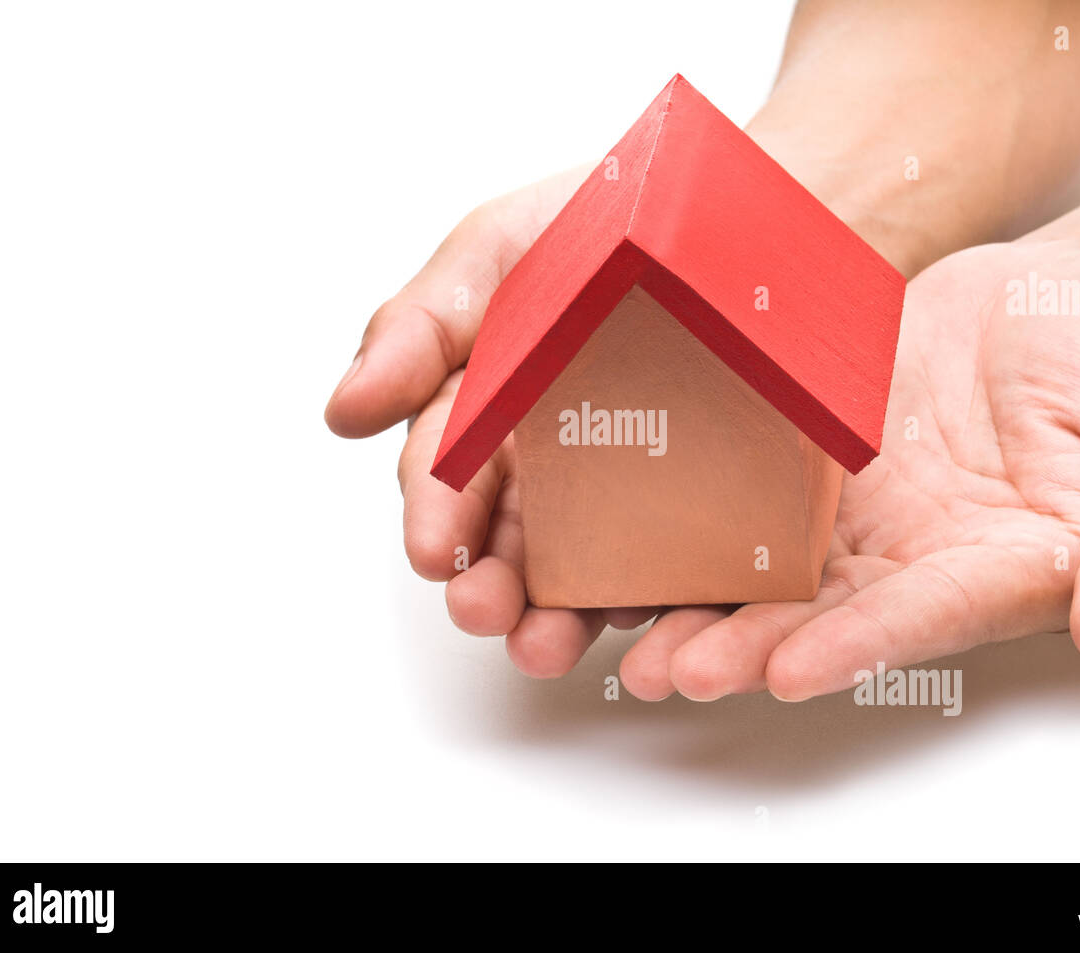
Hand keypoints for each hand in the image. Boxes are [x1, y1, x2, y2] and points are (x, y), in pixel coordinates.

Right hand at [326, 166, 659, 674]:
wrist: (736, 207)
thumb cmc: (602, 220)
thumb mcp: (494, 255)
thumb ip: (418, 329)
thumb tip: (342, 412)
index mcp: (485, 420)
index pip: (446, 482)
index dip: (435, 517)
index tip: (432, 549)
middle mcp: (548, 470)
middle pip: (508, 546)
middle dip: (489, 587)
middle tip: (483, 610)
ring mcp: (626, 496)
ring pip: (583, 573)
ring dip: (559, 616)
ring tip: (551, 643)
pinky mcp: (704, 508)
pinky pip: (677, 563)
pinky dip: (658, 594)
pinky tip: (648, 614)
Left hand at [618, 240, 1079, 700]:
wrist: (1073, 286)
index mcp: (1005, 563)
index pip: (925, 617)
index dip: (858, 645)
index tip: (789, 669)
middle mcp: (921, 551)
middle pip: (824, 613)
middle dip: (746, 645)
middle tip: (670, 669)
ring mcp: (865, 506)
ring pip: (770, 567)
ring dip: (701, 602)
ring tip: (627, 634)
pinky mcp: (819, 454)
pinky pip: (750, 491)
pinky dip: (693, 521)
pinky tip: (631, 542)